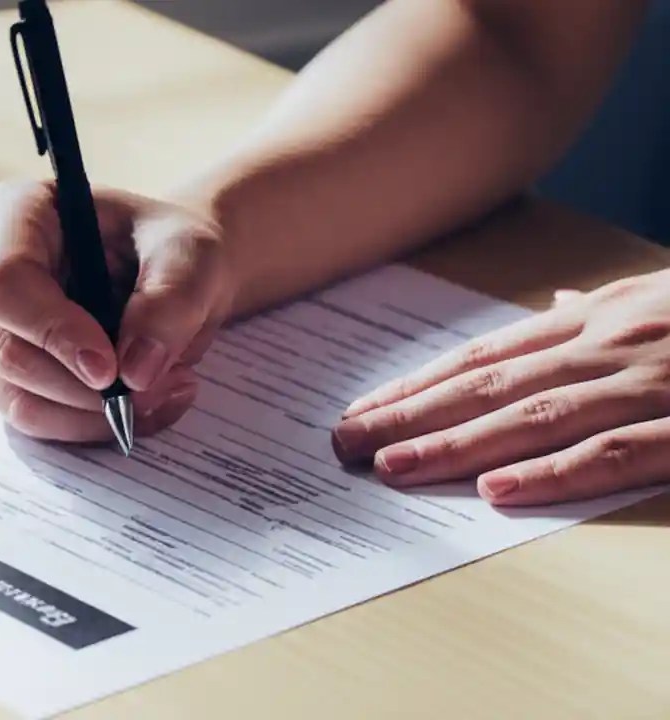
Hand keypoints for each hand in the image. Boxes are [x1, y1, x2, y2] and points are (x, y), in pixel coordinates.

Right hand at [0, 180, 234, 441]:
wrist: (167, 272)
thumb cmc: (168, 246)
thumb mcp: (191, 257)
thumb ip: (169, 303)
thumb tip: (134, 372)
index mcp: (14, 212)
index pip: (2, 281)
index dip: (51, 331)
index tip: (110, 368)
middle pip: (4, 349)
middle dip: (82, 388)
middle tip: (158, 388)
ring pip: (15, 395)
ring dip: (91, 413)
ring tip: (163, 393)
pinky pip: (32, 417)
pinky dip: (87, 424)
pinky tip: (141, 405)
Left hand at [332, 270, 669, 505]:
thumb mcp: (662, 298)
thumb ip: (604, 312)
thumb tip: (553, 304)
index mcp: (600, 316)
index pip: (487, 355)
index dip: (419, 385)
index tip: (364, 409)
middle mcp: (609, 345)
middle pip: (489, 385)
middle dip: (409, 415)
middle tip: (345, 442)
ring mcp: (649, 383)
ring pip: (533, 416)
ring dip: (454, 444)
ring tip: (389, 468)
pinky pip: (613, 452)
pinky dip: (552, 472)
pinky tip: (494, 490)